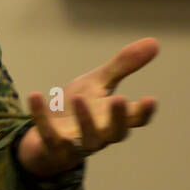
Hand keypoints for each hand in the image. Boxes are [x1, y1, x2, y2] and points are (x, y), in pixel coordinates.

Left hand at [18, 37, 158, 177]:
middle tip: (121, 99)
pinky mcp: (53, 147)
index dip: (144, 111)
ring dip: (84, 120)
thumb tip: (155, 42)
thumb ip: (123, 65)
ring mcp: (77, 144)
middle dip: (119, 118)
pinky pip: (47, 134)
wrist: (47, 136)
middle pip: (116, 133)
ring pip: (86, 139)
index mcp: (113, 119)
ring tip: (79, 97)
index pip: (136, 119)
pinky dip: (40, 116)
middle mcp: (100, 135)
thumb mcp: (99, 83)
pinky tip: (35, 95)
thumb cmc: (79, 108)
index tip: (150, 99)